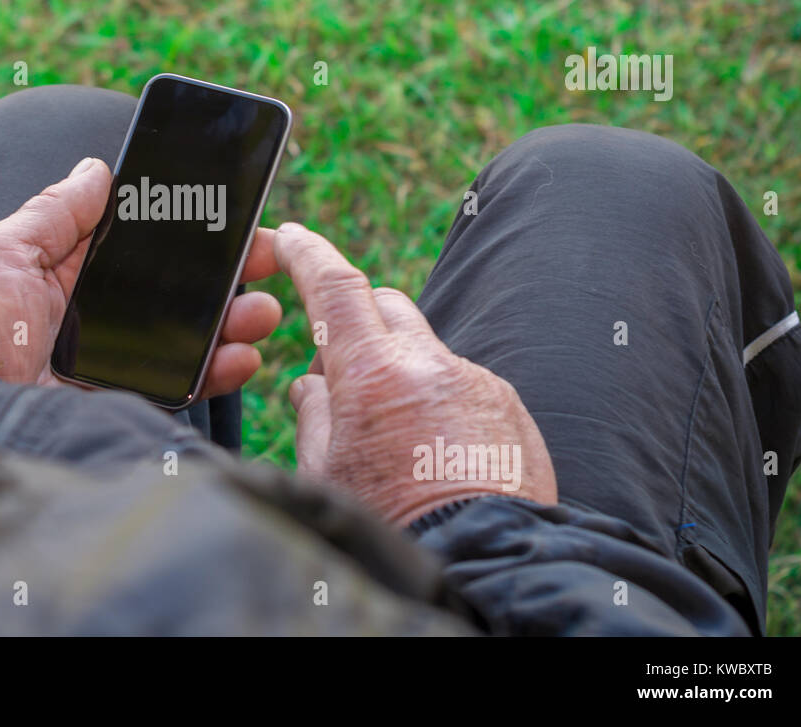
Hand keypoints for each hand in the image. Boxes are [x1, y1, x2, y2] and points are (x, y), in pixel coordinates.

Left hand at [0, 156, 283, 393]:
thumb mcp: (5, 249)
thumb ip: (56, 212)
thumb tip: (99, 168)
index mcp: (71, 273)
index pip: (146, 248)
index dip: (192, 234)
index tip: (234, 216)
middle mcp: (97, 315)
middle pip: (179, 291)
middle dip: (230, 273)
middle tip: (268, 258)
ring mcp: (111, 360)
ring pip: (188, 338)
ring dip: (234, 322)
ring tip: (263, 312)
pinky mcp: (117, 399)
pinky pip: (176, 385)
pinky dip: (215, 372)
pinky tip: (240, 357)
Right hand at [273, 221, 556, 525]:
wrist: (482, 562)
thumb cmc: (393, 523)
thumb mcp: (327, 473)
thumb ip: (315, 415)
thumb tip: (312, 385)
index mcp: (372, 374)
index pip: (335, 286)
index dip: (308, 254)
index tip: (291, 237)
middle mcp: (428, 363)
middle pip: (384, 303)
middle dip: (356, 319)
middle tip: (338, 364)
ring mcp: (475, 381)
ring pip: (426, 349)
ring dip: (401, 369)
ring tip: (395, 432)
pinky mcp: (509, 406)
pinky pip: (464, 384)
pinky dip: (441, 400)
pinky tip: (436, 451)